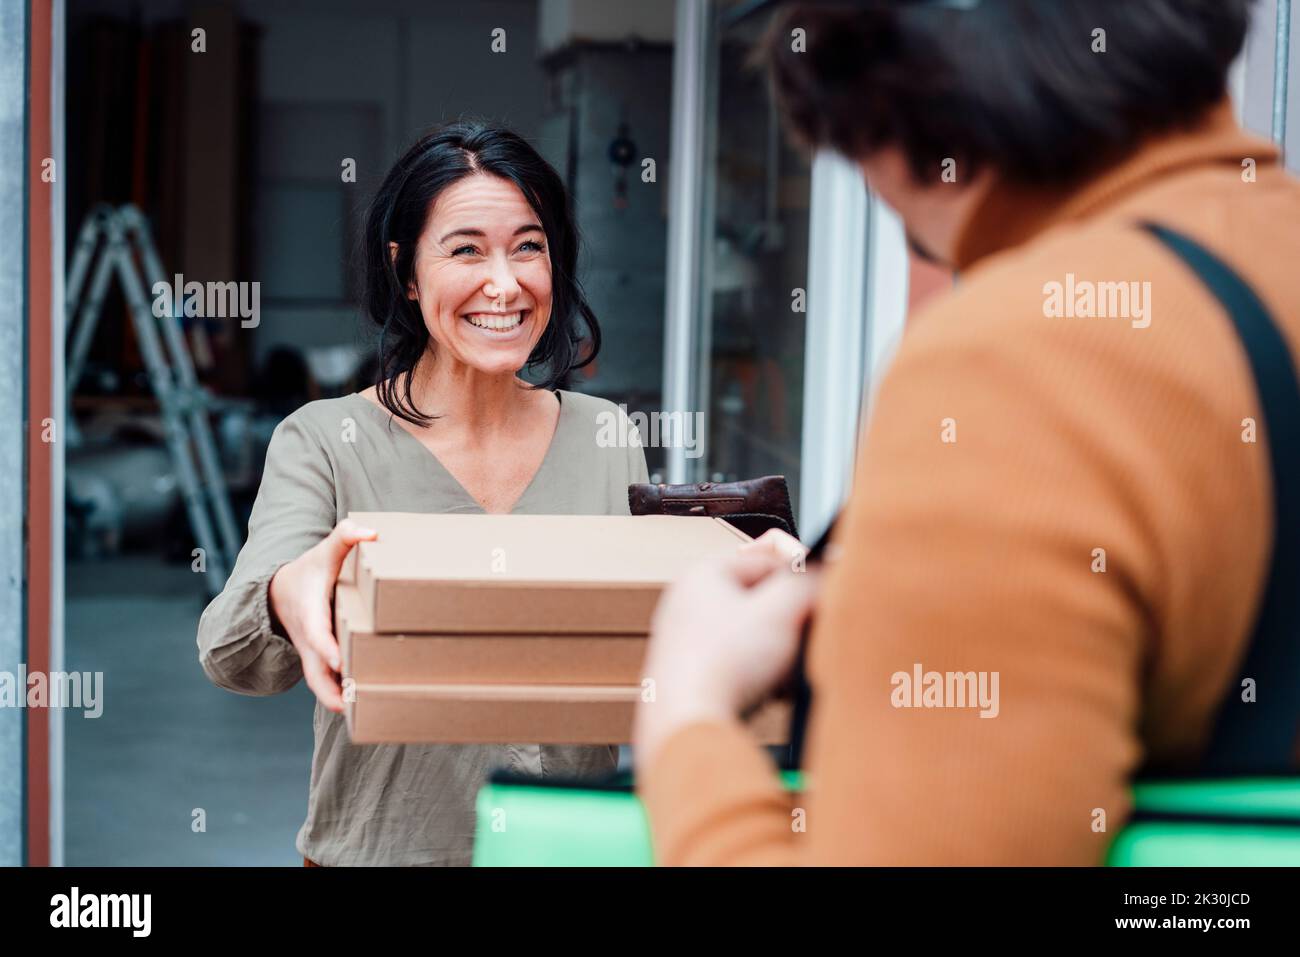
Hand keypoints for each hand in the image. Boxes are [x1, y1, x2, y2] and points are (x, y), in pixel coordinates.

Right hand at [269, 518, 376, 712]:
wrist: (281, 591)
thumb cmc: (309, 571)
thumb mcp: (324, 551)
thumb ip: (345, 537)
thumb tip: (370, 532)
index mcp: (310, 613)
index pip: (316, 634)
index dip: (326, 647)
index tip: (339, 660)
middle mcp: (309, 639)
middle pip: (315, 672)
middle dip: (330, 689)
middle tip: (353, 703)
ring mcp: (312, 654)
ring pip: (320, 684)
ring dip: (337, 699)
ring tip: (364, 713)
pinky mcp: (319, 662)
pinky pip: (327, 683)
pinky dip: (341, 696)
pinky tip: (367, 707)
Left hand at [633, 542, 821, 769]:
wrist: (687, 727)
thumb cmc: (722, 666)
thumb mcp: (781, 611)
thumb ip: (808, 581)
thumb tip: (827, 567)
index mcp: (702, 575)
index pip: (768, 561)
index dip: (801, 578)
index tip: (823, 596)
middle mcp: (688, 605)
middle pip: (760, 602)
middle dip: (790, 623)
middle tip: (806, 639)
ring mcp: (686, 642)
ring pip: (753, 638)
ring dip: (779, 654)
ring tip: (787, 674)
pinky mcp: (691, 677)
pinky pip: (739, 667)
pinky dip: (761, 677)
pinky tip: (772, 694)